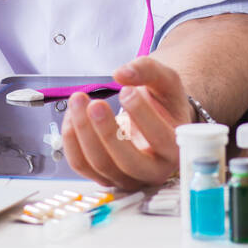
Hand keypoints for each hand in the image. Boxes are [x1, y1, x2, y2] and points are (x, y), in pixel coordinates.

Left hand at [62, 57, 194, 190]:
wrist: (153, 117)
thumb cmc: (163, 102)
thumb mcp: (165, 80)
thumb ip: (148, 70)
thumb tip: (121, 73)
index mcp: (174, 149)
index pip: (161, 139)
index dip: (142, 115)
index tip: (127, 91)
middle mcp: (152, 171)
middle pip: (128, 162)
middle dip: (107, 132)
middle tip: (95, 104)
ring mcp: (126, 177)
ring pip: (100, 164)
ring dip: (83, 131)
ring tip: (78, 99)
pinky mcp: (102, 175)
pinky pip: (81, 164)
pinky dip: (72, 139)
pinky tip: (72, 114)